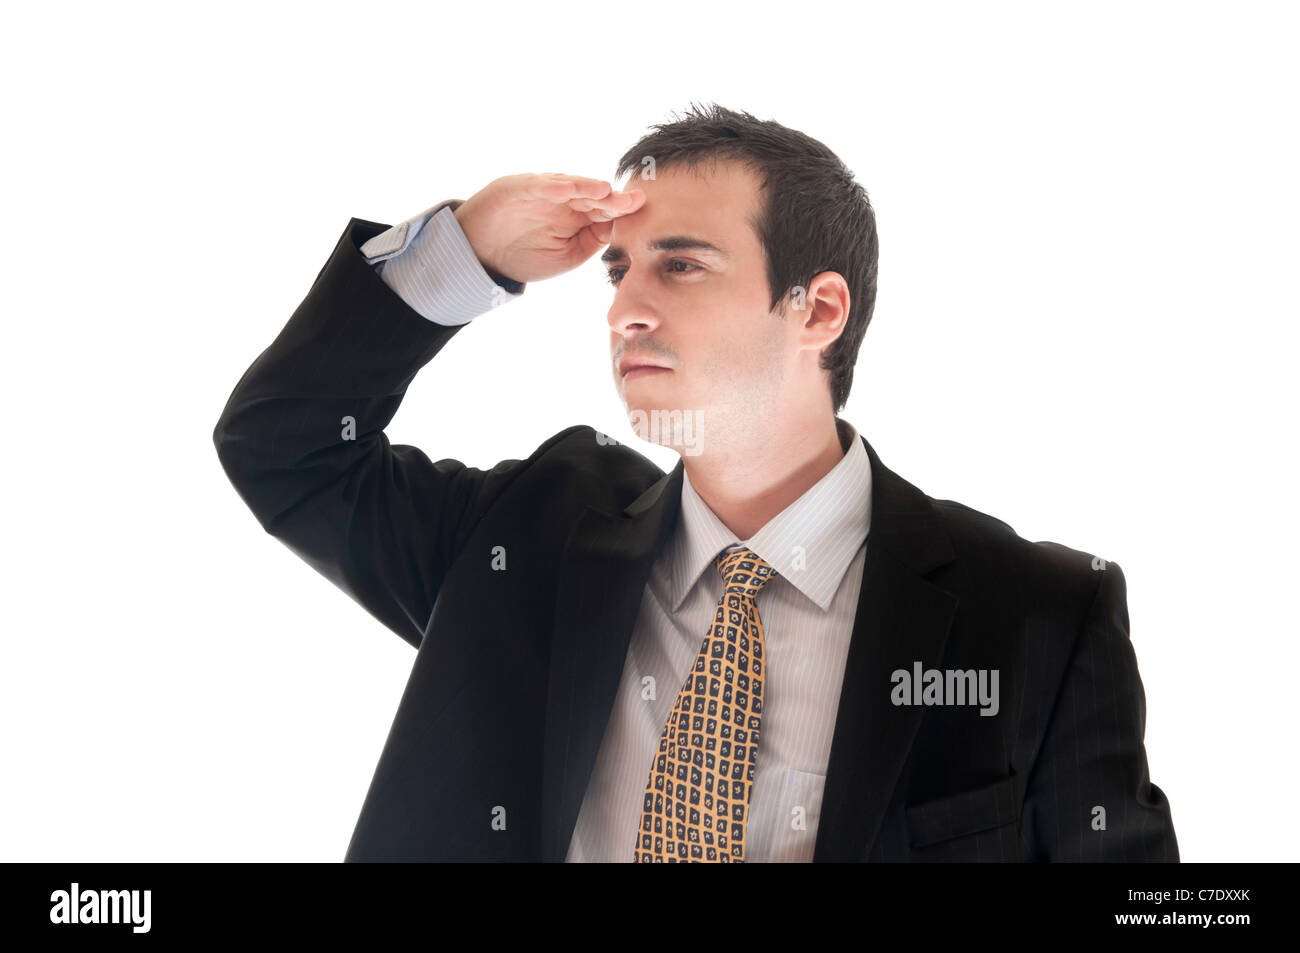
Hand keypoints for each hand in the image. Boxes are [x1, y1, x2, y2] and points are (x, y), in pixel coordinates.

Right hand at [452, 173, 644, 283]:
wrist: (482, 256)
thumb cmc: (526, 256)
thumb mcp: (566, 257)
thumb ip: (591, 242)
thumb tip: (617, 229)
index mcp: (576, 215)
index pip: (603, 209)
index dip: (621, 208)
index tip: (641, 208)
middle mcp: (562, 199)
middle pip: (591, 194)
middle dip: (611, 197)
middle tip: (633, 199)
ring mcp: (540, 192)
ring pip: (567, 185)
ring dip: (586, 187)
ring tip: (604, 191)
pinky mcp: (516, 187)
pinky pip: (536, 186)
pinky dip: (551, 187)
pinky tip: (567, 190)